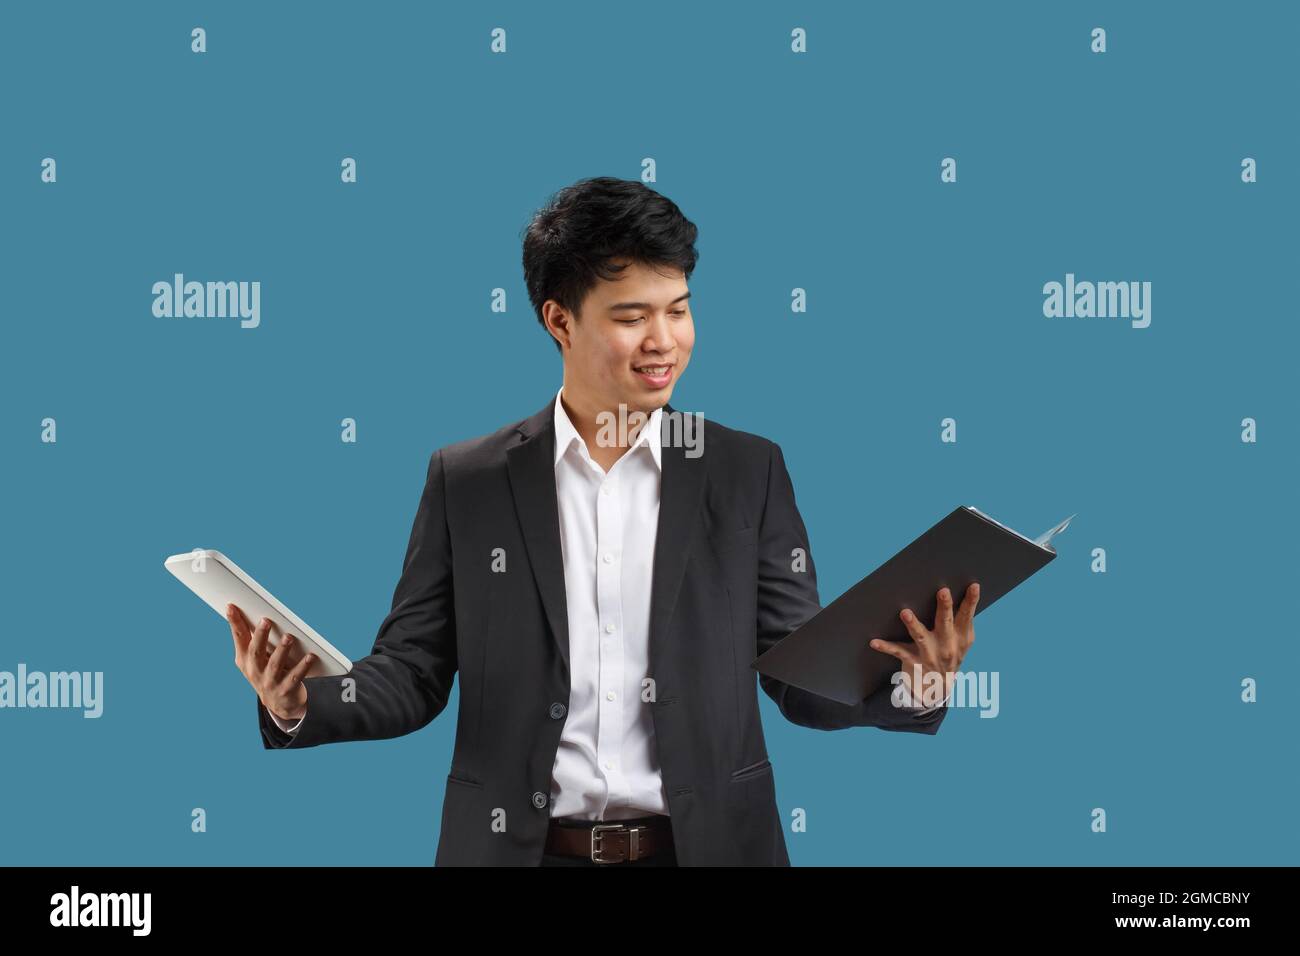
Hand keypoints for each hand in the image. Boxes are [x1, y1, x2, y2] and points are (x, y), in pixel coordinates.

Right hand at [228, 603, 315, 721]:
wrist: (279, 704)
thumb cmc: (267, 672)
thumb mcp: (255, 659)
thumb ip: (253, 638)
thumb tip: (257, 611)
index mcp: (245, 660)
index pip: (239, 638)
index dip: (234, 623)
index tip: (232, 607)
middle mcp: (254, 670)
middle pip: (256, 651)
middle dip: (260, 636)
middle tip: (266, 621)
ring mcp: (269, 682)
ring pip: (275, 664)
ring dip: (282, 650)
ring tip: (288, 637)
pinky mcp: (285, 690)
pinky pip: (295, 677)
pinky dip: (303, 666)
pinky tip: (310, 656)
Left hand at [869, 583, 978, 707]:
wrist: (939, 688)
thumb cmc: (949, 654)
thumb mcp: (961, 640)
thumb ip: (959, 620)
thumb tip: (949, 591)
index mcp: (960, 637)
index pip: (967, 616)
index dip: (971, 601)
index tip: (973, 586)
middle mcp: (947, 645)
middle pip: (946, 623)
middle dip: (944, 607)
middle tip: (943, 591)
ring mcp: (930, 654)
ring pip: (921, 637)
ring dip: (913, 625)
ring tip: (905, 613)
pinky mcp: (913, 661)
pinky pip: (898, 652)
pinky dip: (885, 647)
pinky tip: (873, 642)